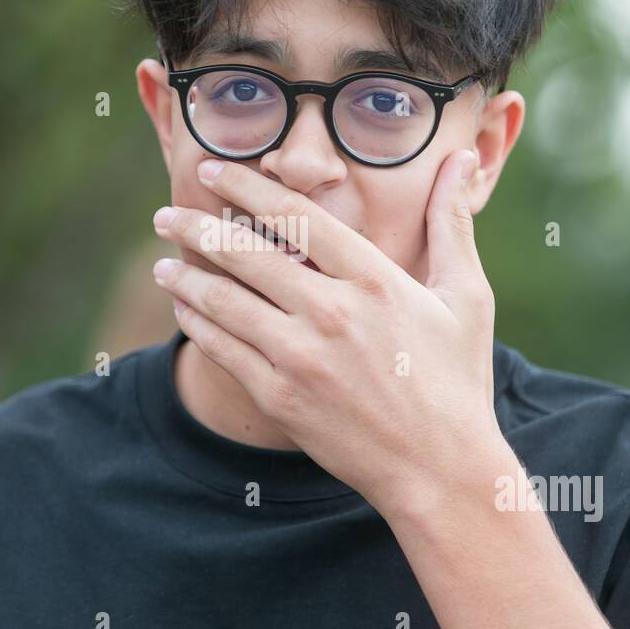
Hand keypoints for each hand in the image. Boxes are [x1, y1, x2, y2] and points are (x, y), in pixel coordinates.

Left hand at [151, 149, 508, 518]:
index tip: (212, 171)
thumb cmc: (457, 380)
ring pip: (223, 302)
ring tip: (162, 263)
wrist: (439, 470)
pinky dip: (196, 324)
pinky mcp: (280, 397)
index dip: (245, 187)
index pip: (296, 215)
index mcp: (376, 280)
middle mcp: (332, 313)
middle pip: (245, 254)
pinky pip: (222, 349)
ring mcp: (301, 357)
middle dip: (196, 228)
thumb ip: (452, 224)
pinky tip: (184, 310)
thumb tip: (458, 158)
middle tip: (165, 214)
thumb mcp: (467, 297)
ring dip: (185, 277)